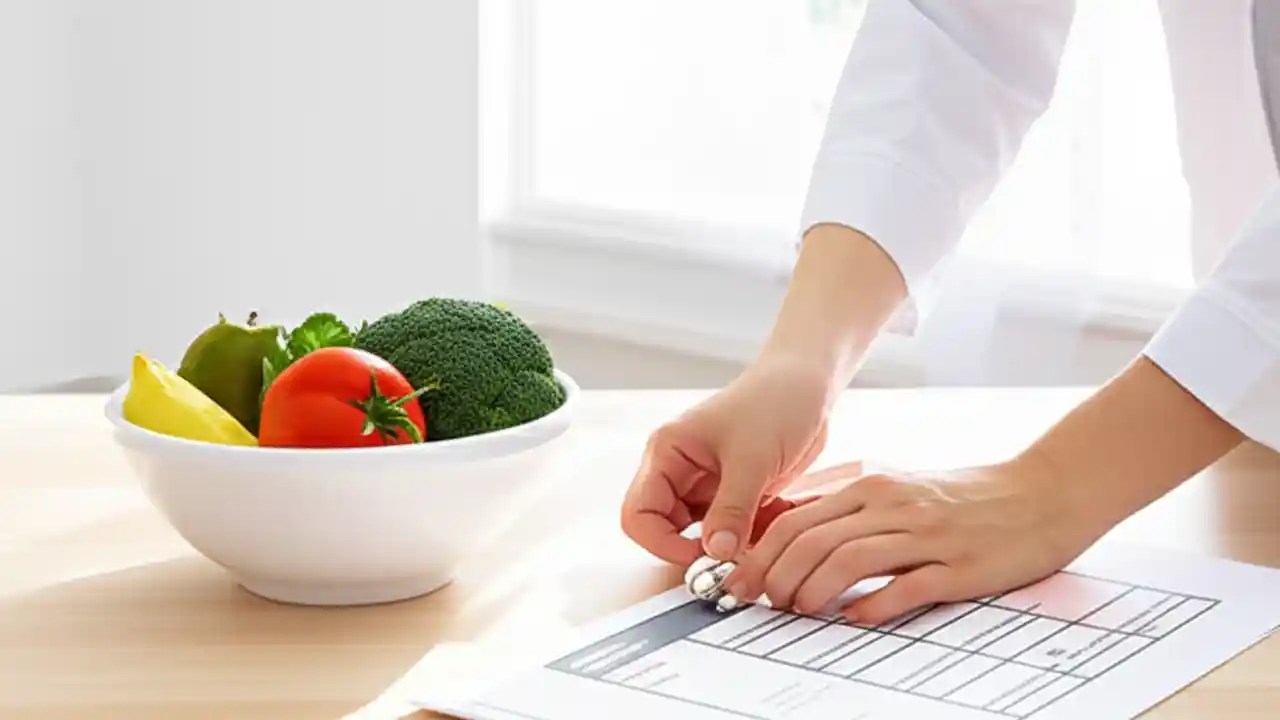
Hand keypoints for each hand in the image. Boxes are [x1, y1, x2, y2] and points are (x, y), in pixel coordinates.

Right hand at [620, 358, 833, 566]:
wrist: (808, 386)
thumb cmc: (775, 401)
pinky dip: (746, 537)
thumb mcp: (754, 458)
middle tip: (730, 557)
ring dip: (723, 545)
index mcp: (667, 452)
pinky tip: (769, 523)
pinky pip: (727, 530)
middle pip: (663, 529)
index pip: (639, 514)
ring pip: (697, 534)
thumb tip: (716, 552)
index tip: (700, 557)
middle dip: (693, 548)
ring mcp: (704, 485)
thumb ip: (732, 508)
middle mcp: (678, 471)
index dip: (662, 543)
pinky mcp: (730, 494)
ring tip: (755, 538)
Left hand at [723, 455, 1106, 624]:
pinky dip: (872, 604)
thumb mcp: (897, 488)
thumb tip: (792, 527)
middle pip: (812, 539)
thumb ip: (849, 507)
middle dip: (775, 574)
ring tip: (798, 610)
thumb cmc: (964, 497)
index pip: (796, 519)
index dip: (761, 553)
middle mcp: (891, 507)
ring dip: (813, 589)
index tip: (741, 580)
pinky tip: (854, 617)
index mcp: (872, 487)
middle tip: (760, 602)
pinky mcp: (957, 566)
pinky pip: (905, 586)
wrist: (1041, 493)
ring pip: (848, 559)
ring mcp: (924, 536)